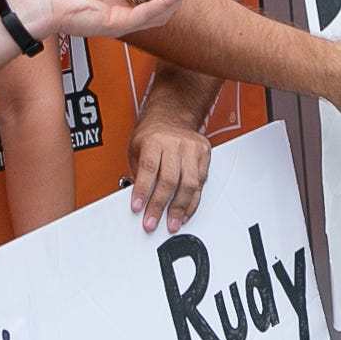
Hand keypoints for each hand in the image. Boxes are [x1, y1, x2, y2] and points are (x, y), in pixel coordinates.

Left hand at [128, 113, 210, 232]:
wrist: (171, 116)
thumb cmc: (151, 135)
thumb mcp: (136, 149)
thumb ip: (139, 173)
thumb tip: (139, 201)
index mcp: (154, 140)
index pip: (149, 168)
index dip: (143, 191)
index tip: (137, 208)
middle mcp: (175, 143)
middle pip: (169, 180)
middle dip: (159, 206)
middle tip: (152, 222)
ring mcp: (192, 148)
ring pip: (189, 184)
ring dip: (179, 208)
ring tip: (172, 223)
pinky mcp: (204, 155)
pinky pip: (200, 184)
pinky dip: (192, 202)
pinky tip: (184, 213)